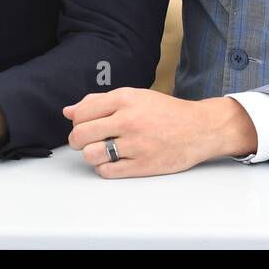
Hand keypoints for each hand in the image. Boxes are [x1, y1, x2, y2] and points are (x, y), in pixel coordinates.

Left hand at [64, 88, 257, 177]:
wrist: (199, 129)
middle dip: (77, 140)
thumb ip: (99, 102)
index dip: (77, 122)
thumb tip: (68, 111)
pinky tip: (114, 161)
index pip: (81, 113)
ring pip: (91, 155)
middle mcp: (128, 120)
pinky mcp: (142, 165)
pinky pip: (107, 171)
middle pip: (81, 135)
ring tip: (101, 151)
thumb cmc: (165, 112)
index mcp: (125, 99)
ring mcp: (136, 144)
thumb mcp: (134, 97)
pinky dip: (104, 168)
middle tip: (85, 141)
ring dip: (91, 155)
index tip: (84, 125)